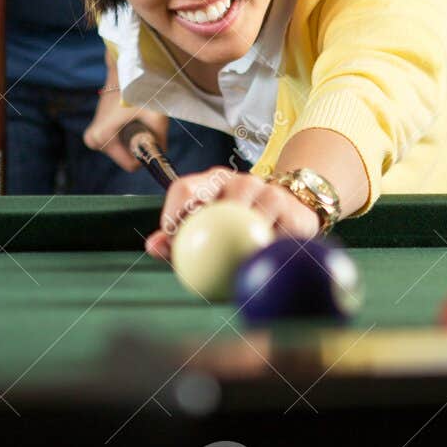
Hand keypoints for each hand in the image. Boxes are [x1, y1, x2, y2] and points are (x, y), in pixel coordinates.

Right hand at [84, 84, 168, 172]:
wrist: (125, 67)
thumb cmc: (139, 88)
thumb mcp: (156, 117)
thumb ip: (160, 142)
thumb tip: (161, 154)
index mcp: (103, 138)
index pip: (131, 164)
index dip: (146, 153)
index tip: (152, 135)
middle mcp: (94, 138)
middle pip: (126, 156)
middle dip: (139, 143)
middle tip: (144, 121)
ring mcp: (94, 133)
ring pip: (122, 148)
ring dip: (135, 136)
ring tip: (137, 115)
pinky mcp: (97, 128)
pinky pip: (118, 141)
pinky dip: (128, 132)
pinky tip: (131, 114)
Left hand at [146, 166, 319, 263]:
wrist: (286, 217)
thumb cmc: (233, 229)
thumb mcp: (204, 230)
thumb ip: (176, 241)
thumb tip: (153, 247)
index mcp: (211, 182)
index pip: (186, 189)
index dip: (176, 210)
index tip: (172, 235)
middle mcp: (241, 181)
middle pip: (229, 192)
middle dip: (217, 219)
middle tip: (206, 252)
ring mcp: (271, 192)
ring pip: (259, 210)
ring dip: (248, 238)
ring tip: (237, 262)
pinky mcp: (294, 212)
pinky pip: (281, 234)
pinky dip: (270, 249)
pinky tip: (262, 264)